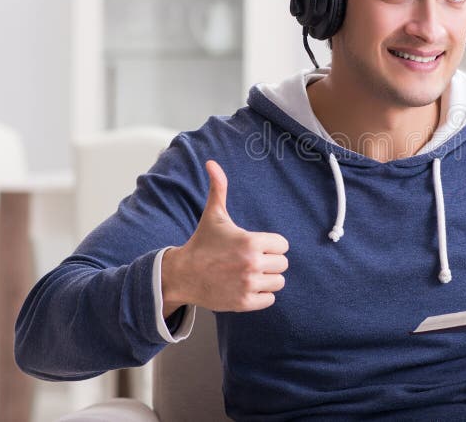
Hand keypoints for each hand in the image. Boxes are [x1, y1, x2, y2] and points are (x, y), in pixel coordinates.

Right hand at [162, 160, 288, 315]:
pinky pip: (270, 299)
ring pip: (279, 282)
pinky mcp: (244, 303)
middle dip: (270, 261)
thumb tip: (212, 163)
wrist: (182, 275)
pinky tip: (245, 286)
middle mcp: (252, 264)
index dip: (271, 245)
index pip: (283, 245)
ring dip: (267, 279)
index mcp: (250, 241)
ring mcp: (248, 285)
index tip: (255, 245)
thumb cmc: (202, 243)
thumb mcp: (214, 215)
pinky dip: (261, 295)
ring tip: (248, 273)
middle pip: (283, 264)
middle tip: (250, 260)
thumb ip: (219, 188)